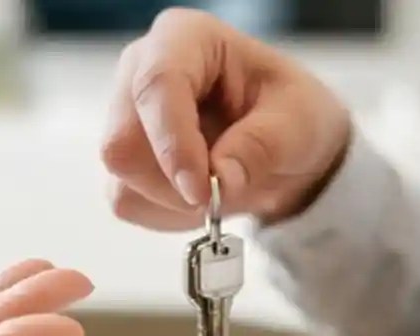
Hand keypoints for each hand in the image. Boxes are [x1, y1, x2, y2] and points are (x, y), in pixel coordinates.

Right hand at [101, 8, 350, 228]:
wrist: (281, 147)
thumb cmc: (289, 114)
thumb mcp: (297, 123)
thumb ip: (261, 146)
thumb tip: (220, 179)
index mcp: (185, 38)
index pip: (157, 85)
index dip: (173, 143)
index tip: (201, 190)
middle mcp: (140, 70)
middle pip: (123, 141)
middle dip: (172, 183)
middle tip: (221, 194)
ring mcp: (124, 116)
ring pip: (123, 178)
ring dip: (174, 200)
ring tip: (221, 186)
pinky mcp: (122, 160)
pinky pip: (127, 201)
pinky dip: (167, 212)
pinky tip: (199, 193)